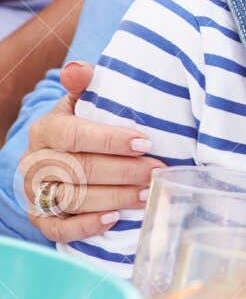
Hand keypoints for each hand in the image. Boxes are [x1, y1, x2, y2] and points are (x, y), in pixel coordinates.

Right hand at [21, 61, 162, 241]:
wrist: (61, 158)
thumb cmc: (84, 128)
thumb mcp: (83, 103)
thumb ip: (85, 85)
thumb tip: (79, 70)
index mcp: (45, 130)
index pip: (72, 134)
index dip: (109, 139)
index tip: (145, 142)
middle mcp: (35, 162)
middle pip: (78, 169)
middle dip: (123, 171)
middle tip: (157, 171)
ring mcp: (35, 193)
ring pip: (73, 198)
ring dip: (114, 198)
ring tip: (147, 193)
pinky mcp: (41, 219)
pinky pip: (59, 228)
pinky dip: (86, 226)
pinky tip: (114, 219)